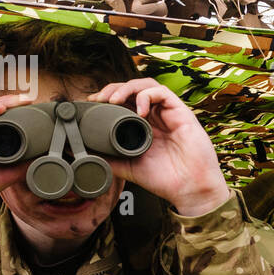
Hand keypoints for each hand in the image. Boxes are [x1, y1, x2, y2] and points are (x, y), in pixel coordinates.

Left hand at [89, 79, 230, 216]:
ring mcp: (168, 113)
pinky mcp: (182, 112)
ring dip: (126, 88)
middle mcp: (156, 116)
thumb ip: (109, 158)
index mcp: (143, 126)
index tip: (91, 105)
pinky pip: (162, 93)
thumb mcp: (128, 167)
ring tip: (113, 100)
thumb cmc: (165, 180)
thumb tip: (84, 151)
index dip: (106, 98)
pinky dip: (147, 96)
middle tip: (98, 99)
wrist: (189, 189)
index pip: (124, 101)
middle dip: (112, 89)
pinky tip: (139, 111)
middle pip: (133, 89)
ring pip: (146, 85)